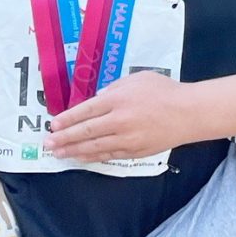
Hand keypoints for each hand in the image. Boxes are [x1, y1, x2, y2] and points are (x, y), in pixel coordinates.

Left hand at [46, 72, 197, 161]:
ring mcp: (126, 139)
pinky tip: (80, 157)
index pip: (85, 111)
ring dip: (73, 150)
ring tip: (58, 153)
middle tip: (47, 144)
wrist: (188, 113)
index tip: (52, 125)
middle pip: (85, 131)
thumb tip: (97, 98)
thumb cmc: (164, 90)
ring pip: (94, 146)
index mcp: (117, 99)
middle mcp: (118, 120)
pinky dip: (92, 156)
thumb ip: (114, 88)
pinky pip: (108, 155)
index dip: (67, 119)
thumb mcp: (137, 79)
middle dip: (63, 138)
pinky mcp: (134, 151)